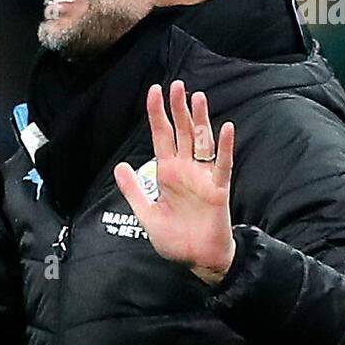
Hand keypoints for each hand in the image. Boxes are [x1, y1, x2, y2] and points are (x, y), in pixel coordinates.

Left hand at [114, 80, 235, 285]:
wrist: (197, 259)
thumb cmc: (174, 238)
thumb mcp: (146, 214)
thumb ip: (134, 190)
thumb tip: (119, 166)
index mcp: (167, 173)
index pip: (161, 137)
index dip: (157, 114)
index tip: (153, 91)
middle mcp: (185, 170)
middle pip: (182, 132)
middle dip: (178, 109)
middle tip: (175, 85)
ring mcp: (203, 177)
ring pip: (202, 142)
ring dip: (200, 120)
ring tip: (198, 97)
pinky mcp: (218, 189)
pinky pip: (223, 165)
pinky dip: (225, 147)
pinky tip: (225, 128)